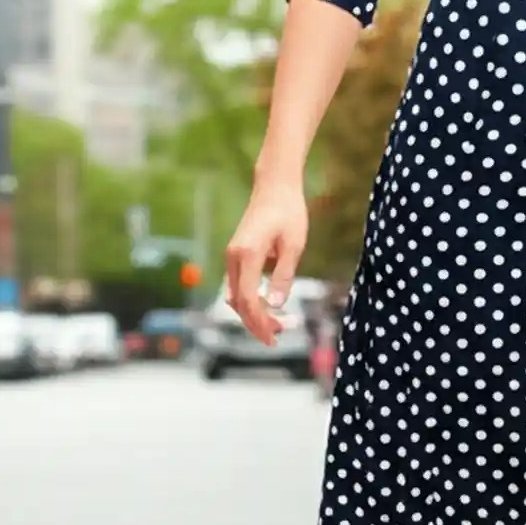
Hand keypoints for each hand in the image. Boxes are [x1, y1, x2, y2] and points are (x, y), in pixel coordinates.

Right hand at [224, 181, 308, 345]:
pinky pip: (237, 285)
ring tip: (277, 325)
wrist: (275, 186)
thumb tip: (274, 306)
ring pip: (235, 296)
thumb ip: (283, 276)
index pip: (247, 299)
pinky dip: (249, 301)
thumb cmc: (289, 212)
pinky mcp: (236, 255)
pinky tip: (267, 308)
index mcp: (247, 254)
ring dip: (252, 313)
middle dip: (256, 323)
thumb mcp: (294, 246)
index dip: (259, 322)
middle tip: (278, 338)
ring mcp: (232, 256)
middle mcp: (233, 257)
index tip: (275, 336)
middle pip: (238, 302)